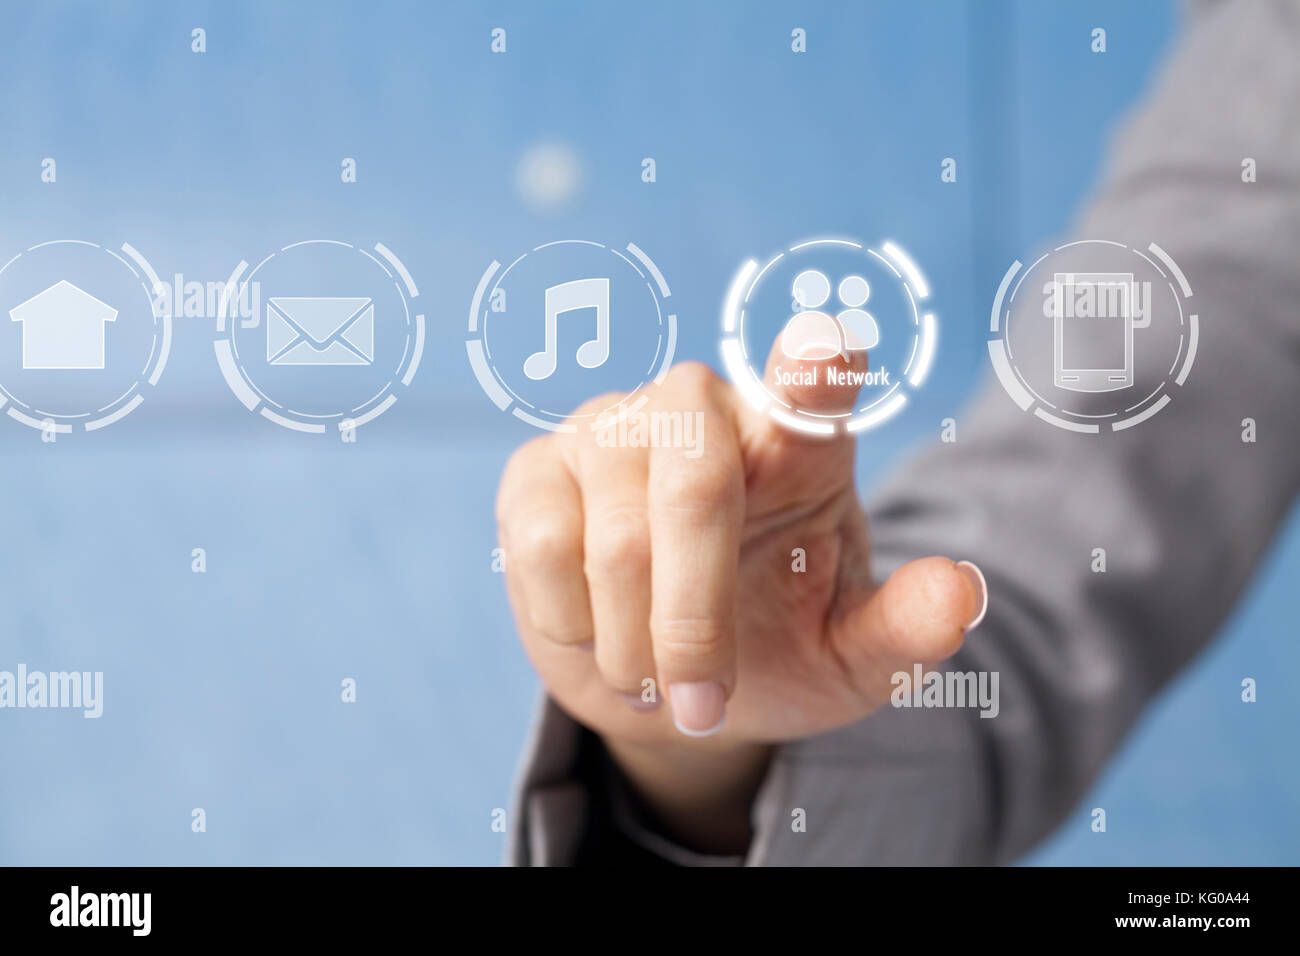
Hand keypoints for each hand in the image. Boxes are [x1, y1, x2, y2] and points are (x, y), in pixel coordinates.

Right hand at [496, 329, 986, 851]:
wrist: (665, 681)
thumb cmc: (772, 648)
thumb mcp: (848, 659)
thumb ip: (903, 628)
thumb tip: (960, 593)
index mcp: (796, 441)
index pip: (811, 385)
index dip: (812, 370)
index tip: (823, 353)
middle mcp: (700, 410)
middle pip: (695, 485)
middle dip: (697, 616)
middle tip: (704, 705)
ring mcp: (611, 429)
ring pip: (615, 535)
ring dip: (637, 641)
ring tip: (657, 679)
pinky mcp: (537, 468)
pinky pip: (541, 544)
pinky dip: (573, 620)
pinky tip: (596, 633)